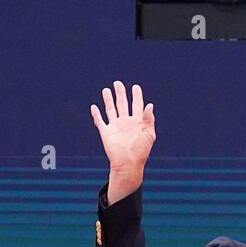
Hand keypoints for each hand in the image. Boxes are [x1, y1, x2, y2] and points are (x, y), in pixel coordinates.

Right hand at [91, 82, 155, 202]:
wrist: (128, 164)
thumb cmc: (140, 151)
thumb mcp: (148, 134)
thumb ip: (148, 119)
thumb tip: (150, 104)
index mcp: (137, 123)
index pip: (137, 106)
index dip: (137, 96)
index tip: (136, 86)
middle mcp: (126, 122)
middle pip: (122, 104)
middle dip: (120, 93)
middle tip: (118, 83)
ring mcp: (115, 127)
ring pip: (110, 109)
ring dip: (108, 100)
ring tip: (106, 90)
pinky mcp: (106, 132)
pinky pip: (100, 121)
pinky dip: (96, 114)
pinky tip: (94, 107)